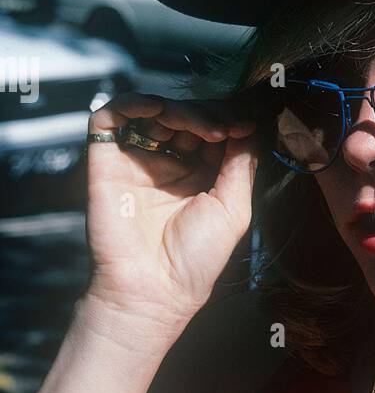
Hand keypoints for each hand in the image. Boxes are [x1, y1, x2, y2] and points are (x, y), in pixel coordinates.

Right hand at [84, 92, 259, 336]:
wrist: (152, 289)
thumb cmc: (194, 260)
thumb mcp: (234, 208)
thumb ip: (242, 163)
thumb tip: (250, 124)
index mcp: (201, 175)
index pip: (213, 130)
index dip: (229, 120)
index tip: (245, 124)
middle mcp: (169, 164)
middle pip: (187, 117)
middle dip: (208, 115)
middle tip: (222, 129)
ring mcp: (138, 160)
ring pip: (155, 112)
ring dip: (180, 109)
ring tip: (199, 128)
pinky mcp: (107, 160)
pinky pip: (111, 118)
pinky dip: (132, 102)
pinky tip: (156, 108)